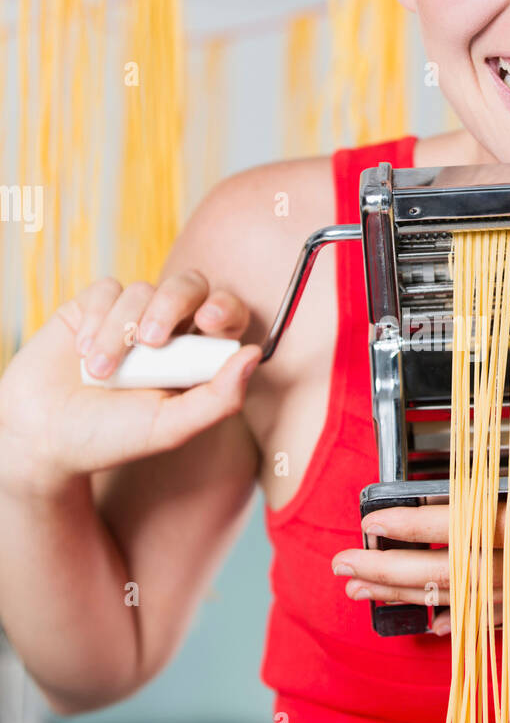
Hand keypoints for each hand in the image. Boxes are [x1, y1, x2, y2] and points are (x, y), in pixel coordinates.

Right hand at [0, 272, 261, 496]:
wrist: (43, 436)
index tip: (210, 321)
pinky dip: (97, 320)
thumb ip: (218, 398)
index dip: (224, 307)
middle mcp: (168, 330)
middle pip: (189, 285)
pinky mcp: (93, 305)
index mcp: (195, 356)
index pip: (225, 314)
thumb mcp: (170, 427)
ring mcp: (130, 314)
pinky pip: (107, 289)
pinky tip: (83, 353)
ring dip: (121, 332)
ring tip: (101, 374)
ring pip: (143, 290)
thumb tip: (253, 354)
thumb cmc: (110, 437)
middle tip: (151, 341)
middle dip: (172, 304)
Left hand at [332, 487, 509, 639]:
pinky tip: (432, 621)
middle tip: (341, 568)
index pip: (475, 530)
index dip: (424, 525)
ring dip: (411, 591)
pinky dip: (457, 616)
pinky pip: (494, 615)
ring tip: (364, 591)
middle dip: (393, 569)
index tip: (378, 521)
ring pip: (462, 594)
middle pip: (452, 572)